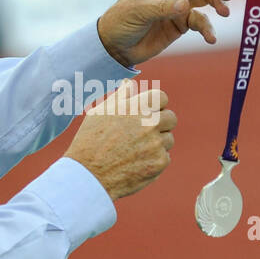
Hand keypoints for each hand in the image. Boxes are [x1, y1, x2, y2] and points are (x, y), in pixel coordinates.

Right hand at [64, 79, 175, 200]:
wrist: (88, 175)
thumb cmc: (91, 140)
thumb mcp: (101, 112)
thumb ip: (120, 96)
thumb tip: (130, 83)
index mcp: (138, 106)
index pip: (162, 97)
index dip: (155, 105)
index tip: (146, 114)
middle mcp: (151, 123)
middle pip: (171, 118)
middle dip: (160, 124)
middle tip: (143, 133)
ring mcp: (157, 144)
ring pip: (168, 139)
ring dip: (157, 143)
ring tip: (135, 150)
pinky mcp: (159, 163)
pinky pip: (165, 158)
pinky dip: (153, 161)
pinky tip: (135, 163)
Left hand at [97, 0, 230, 66]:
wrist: (115, 48)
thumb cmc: (120, 21)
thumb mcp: (138, 11)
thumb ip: (162, 8)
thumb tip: (186, 5)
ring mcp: (178, 5)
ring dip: (217, 2)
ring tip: (225, 12)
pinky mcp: (181, 23)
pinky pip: (200, 22)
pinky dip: (208, 29)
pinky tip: (211, 38)